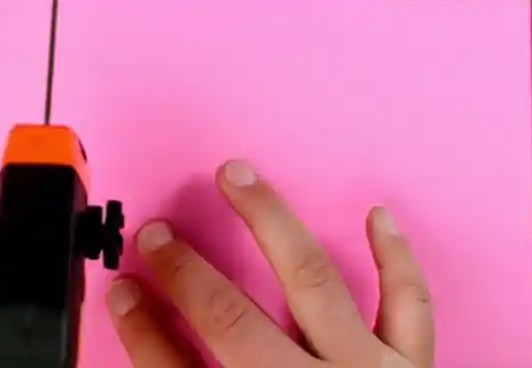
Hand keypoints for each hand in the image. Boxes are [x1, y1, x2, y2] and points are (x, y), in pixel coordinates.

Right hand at [107, 161, 433, 366]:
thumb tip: (162, 354)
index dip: (142, 330)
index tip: (122, 292)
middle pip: (233, 320)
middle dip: (187, 273)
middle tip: (155, 235)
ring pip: (312, 281)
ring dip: (270, 222)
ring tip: (241, 180)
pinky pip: (409, 304)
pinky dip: (395, 258)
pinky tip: (379, 218)